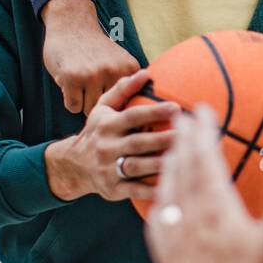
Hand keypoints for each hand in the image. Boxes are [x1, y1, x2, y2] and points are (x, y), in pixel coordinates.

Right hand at [41, 0, 140, 114]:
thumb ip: (129, 84)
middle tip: (91, 88)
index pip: (128, 104)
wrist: (72, 25)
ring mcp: (92, 75)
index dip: (117, 104)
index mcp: (130, 69)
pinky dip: (69, 100)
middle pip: (108, 110)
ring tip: (81, 84)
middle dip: (98, 104)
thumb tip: (134, 117)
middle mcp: (113, 72)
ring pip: (89, 110)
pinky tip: (70, 83)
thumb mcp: (121, 61)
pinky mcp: (71, 78)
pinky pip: (73, 107)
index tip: (111, 98)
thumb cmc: (95, 49)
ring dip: (83, 102)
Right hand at [44, 70, 178, 201]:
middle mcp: (107, 146)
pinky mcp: (113, 189)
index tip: (176, 108)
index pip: (132, 117)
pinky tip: (171, 184)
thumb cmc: (98, 131)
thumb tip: (145, 72)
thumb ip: (123, 89)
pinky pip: (134, 190)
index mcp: (108, 125)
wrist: (74, 165)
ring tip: (184, 158)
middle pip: (138, 143)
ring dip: (160, 164)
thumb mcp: (104, 108)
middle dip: (162, 139)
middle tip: (188, 135)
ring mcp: (108, 169)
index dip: (154, 112)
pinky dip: (152, 190)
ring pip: (136, 167)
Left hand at [145, 107, 262, 262]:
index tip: (201, 108)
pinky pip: (157, 219)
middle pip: (182, 168)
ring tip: (170, 149)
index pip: (206, 158)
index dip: (202, 130)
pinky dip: (158, 200)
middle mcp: (190, 217)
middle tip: (179, 117)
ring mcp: (174, 238)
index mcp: (217, 208)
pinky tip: (159, 203)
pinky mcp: (167, 258)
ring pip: (166, 190)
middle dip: (182, 139)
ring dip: (168, 164)